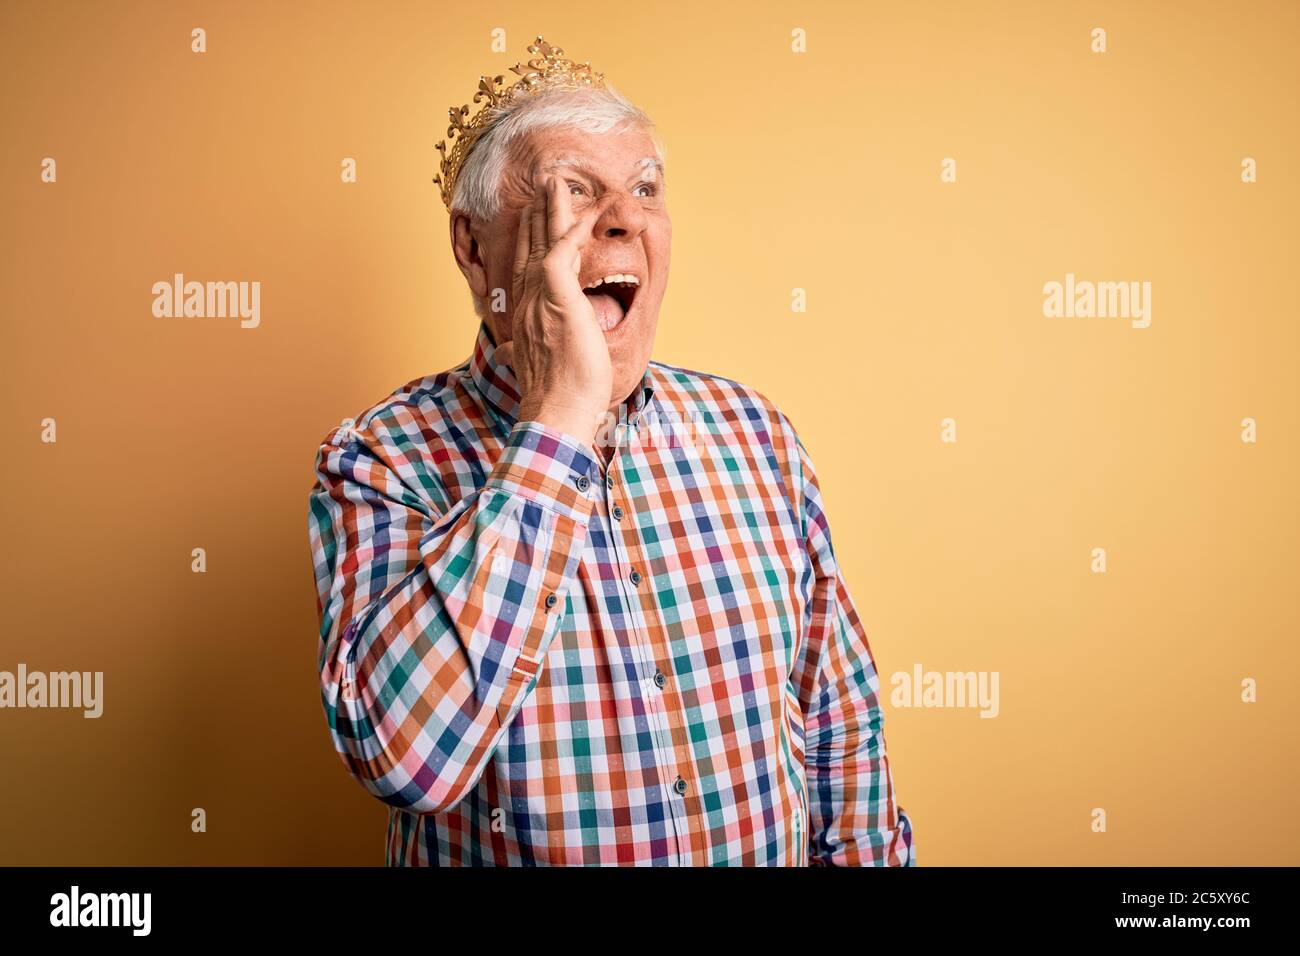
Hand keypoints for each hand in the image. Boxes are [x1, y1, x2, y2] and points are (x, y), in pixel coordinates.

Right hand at [494, 175, 617, 444]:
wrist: (556, 411)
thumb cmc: (554, 397)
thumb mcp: (534, 367)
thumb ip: (519, 354)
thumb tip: (506, 354)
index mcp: (526, 315)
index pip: (526, 269)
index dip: (529, 242)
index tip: (533, 221)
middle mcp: (528, 300)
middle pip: (532, 246)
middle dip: (539, 215)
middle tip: (545, 187)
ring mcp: (540, 296)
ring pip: (545, 240)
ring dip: (553, 208)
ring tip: (557, 182)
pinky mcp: (557, 294)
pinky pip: (563, 249)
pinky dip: (575, 228)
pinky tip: (588, 211)